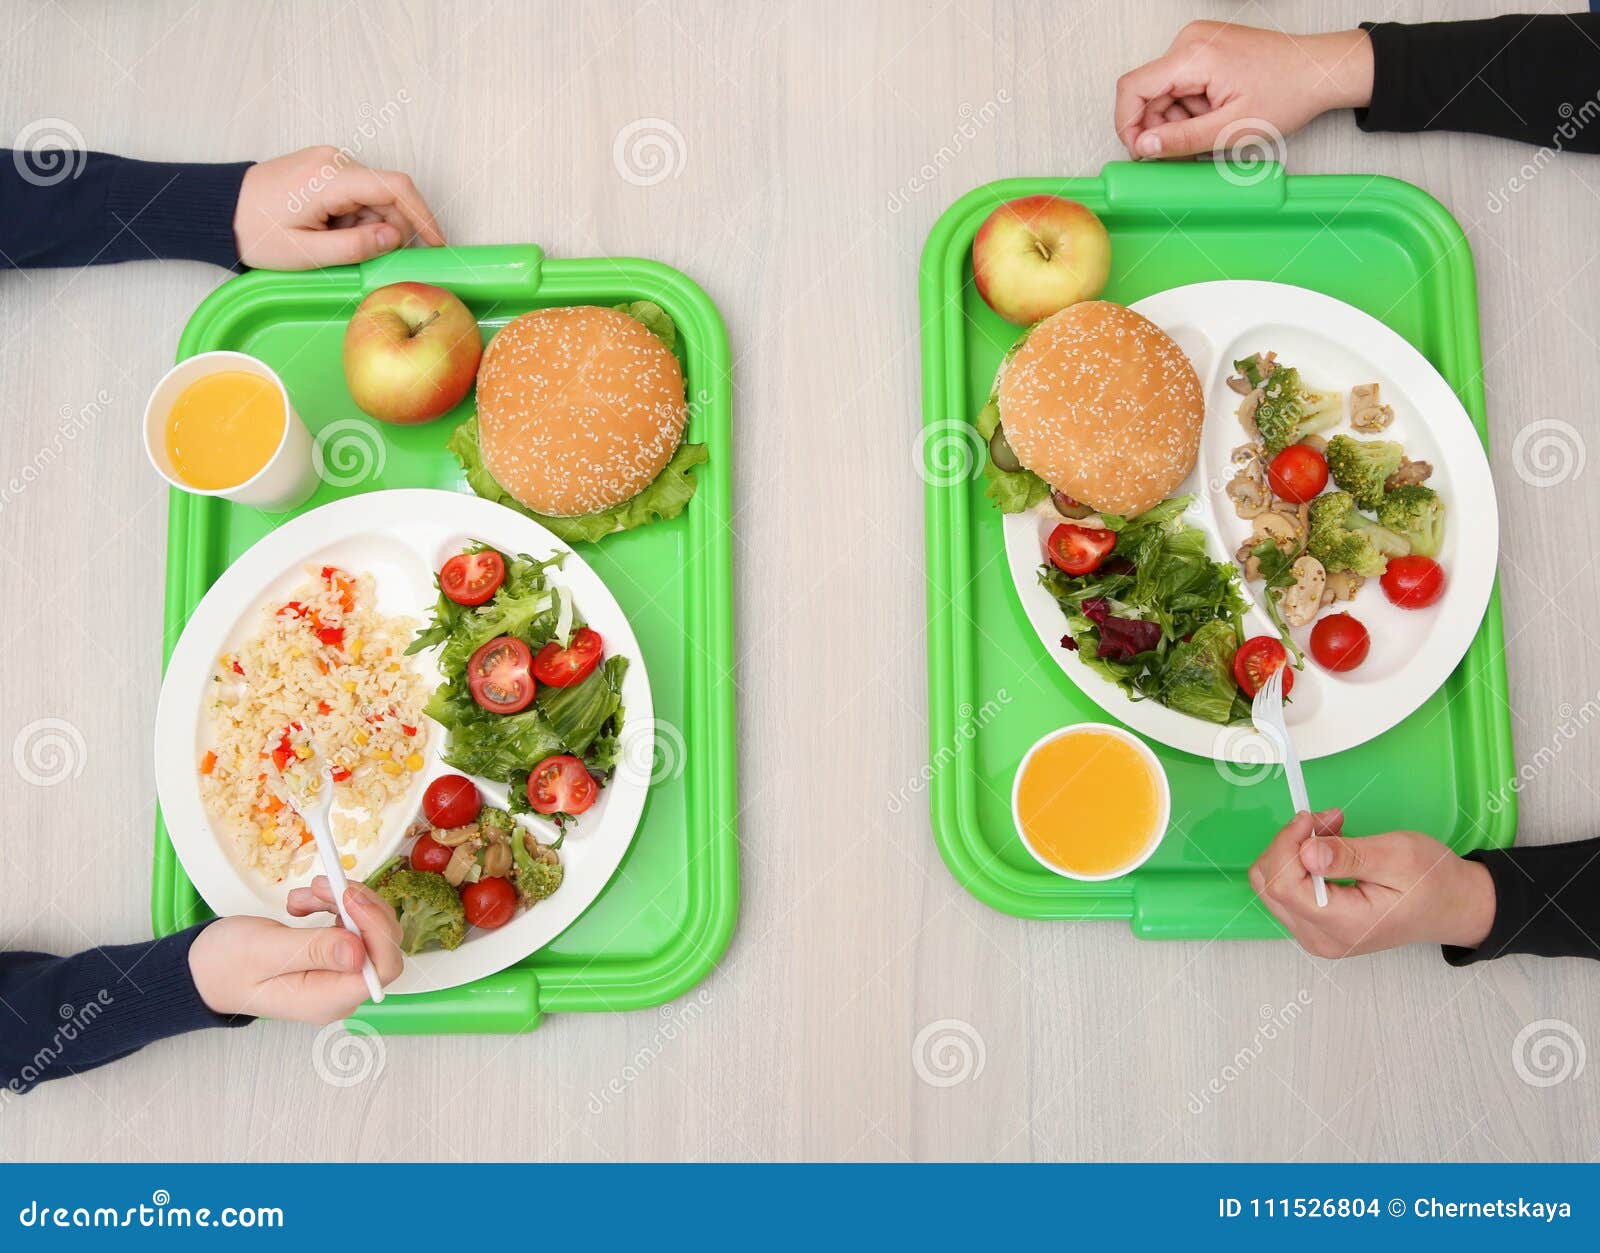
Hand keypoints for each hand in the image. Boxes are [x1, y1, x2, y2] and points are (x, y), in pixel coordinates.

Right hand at [189, 877, 403, 1022]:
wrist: (204, 969)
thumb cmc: (226, 965)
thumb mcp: (265, 951)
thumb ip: (312, 950)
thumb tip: (358, 952)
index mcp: (327, 999)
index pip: (382, 968)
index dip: (378, 928)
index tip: (350, 897)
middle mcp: (339, 991)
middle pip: (380, 944)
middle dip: (358, 907)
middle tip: (324, 885)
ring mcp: (337, 974)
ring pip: (367, 928)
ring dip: (342, 902)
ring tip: (305, 894)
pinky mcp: (332, 957)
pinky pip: (351, 925)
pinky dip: (333, 906)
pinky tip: (307, 902)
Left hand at [233, 146, 445, 269]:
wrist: (218, 209)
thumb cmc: (256, 232)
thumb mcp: (307, 252)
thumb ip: (356, 247)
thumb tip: (395, 239)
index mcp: (331, 177)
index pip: (396, 188)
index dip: (424, 216)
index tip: (438, 245)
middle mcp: (335, 160)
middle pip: (388, 195)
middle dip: (391, 230)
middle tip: (373, 259)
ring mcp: (330, 160)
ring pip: (374, 197)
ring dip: (370, 226)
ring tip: (339, 246)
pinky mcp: (325, 167)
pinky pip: (358, 194)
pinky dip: (357, 218)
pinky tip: (334, 234)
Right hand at [1115, 22, 1374, 159]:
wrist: (1319, 71)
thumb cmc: (1288, 92)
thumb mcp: (1230, 130)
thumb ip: (1180, 140)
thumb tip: (1142, 149)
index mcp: (1192, 55)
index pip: (1132, 88)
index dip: (1128, 126)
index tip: (1141, 153)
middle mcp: (1189, 41)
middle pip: (1148, 93)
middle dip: (1162, 127)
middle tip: (1188, 149)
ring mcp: (1197, 42)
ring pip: (1164, 92)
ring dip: (1180, 120)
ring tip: (1214, 128)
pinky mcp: (1205, 48)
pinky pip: (1180, 84)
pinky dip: (1191, 108)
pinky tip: (1215, 115)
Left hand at [1248, 809, 1496, 957]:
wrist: (1453, 907)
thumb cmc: (1433, 882)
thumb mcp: (1398, 857)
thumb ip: (1349, 856)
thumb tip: (1306, 852)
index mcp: (1343, 925)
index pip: (1282, 884)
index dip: (1286, 843)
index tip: (1311, 818)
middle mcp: (1321, 938)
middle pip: (1269, 884)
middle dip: (1289, 843)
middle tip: (1326, 820)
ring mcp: (1315, 935)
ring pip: (1272, 886)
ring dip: (1292, 850)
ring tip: (1331, 832)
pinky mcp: (1315, 926)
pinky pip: (1286, 891)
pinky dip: (1298, 863)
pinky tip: (1327, 850)